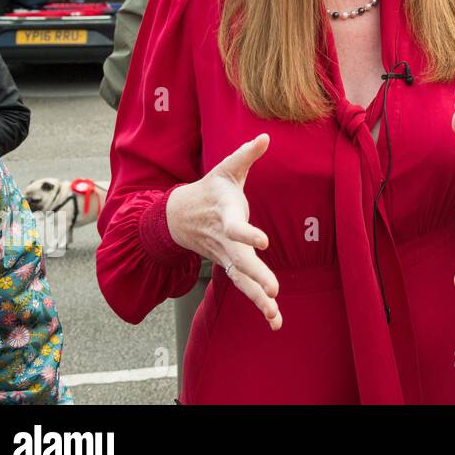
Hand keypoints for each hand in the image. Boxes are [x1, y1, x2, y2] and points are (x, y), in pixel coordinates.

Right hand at [166, 133, 280, 329]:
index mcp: (225, 215)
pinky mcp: (230, 266)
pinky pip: (244, 287)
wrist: (178, 216)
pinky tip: (275, 319)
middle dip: (257, 276)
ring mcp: (226, 256)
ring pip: (242, 279)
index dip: (247, 233)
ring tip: (275, 314)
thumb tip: (266, 136)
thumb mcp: (226, 169)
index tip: (263, 240)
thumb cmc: (210, 189)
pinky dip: (258, 302)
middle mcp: (225, 240)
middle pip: (240, 261)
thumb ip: (246, 155)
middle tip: (274, 290)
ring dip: (258, 298)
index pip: (236, 226)